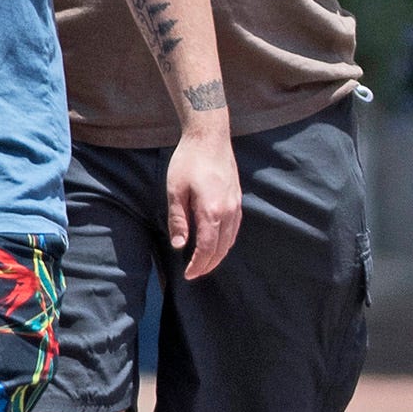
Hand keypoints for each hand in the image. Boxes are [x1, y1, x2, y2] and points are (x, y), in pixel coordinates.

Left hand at [167, 121, 243, 279]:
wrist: (210, 137)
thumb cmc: (188, 161)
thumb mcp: (175, 190)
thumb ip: (178, 220)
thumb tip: (179, 245)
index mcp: (211, 211)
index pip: (207, 248)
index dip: (198, 265)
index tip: (188, 275)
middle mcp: (228, 211)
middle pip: (221, 248)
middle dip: (208, 264)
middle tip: (195, 274)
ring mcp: (236, 205)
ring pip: (231, 240)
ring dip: (219, 255)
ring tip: (206, 263)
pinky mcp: (238, 199)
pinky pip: (235, 228)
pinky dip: (227, 242)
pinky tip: (218, 243)